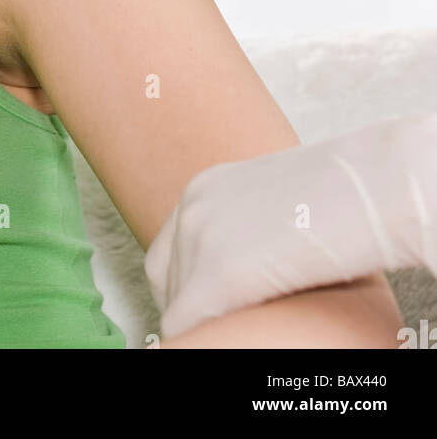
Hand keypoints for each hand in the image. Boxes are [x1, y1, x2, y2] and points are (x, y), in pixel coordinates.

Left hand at [144, 110, 436, 338]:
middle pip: (167, 280)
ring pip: (178, 308)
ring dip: (205, 324)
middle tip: (226, 326)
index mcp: (204, 190)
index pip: (167, 255)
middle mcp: (192, 209)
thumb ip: (249, 232)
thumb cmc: (344, 199)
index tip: (210, 311)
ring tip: (239, 337)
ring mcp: (200, 240)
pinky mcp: (219, 273)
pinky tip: (238, 346)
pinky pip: (187, 326)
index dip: (186, 289)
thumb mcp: (277, 206)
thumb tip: (253, 272)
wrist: (366, 187)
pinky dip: (208, 342)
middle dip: (192, 307)